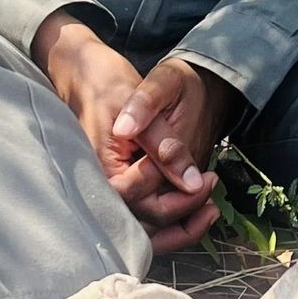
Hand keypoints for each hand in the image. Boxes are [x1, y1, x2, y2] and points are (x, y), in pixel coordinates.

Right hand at [32, 16, 231, 255]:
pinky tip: (197, 206)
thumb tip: (193, 182)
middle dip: (184, 211)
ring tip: (212, 208)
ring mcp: (111, 190)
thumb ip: (165, 145)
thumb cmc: (107, 82)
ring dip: (181, 225)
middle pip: (145, 221)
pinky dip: (172, 219)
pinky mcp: (122, 186)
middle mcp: (102, 188)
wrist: (85, 72)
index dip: (178, 197)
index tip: (205, 178)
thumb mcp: (141, 105)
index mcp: (102, 170)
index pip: (141, 200)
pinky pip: (146, 215)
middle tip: (212, 183)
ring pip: (147, 227)